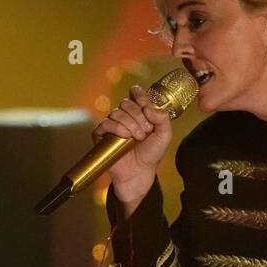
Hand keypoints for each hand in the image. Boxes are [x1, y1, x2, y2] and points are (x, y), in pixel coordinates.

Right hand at [92, 84, 174, 203]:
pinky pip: (104, 124)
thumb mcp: (165, 135)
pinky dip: (115, 127)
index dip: (139, 95)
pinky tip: (124, 136)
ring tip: (136, 137)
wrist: (140, 172)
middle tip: (145, 130)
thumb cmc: (151, 154)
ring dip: (129, 124)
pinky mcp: (102, 136)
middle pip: (126, 103)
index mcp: (139, 112)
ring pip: (116, 113)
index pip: (135, 94)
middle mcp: (125, 116)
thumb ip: (163, 118)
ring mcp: (113, 125)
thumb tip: (147, 107)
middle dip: (137, 115)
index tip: (145, 104)